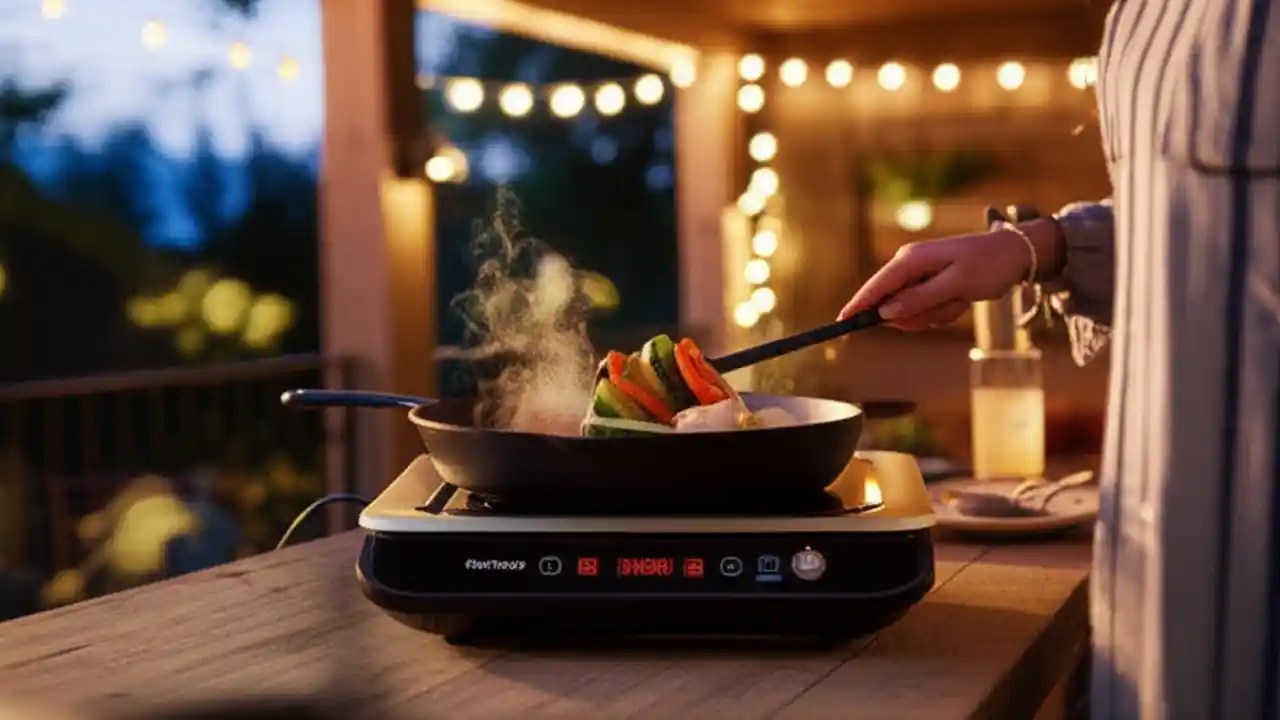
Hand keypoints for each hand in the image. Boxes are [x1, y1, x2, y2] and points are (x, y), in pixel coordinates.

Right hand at [839, 222, 1051, 330]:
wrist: (1017, 254)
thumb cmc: (989, 265)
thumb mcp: (956, 285)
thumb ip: (919, 299)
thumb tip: (886, 312)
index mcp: (912, 259)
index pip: (877, 286)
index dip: (860, 304)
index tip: (842, 322)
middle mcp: (911, 266)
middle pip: (894, 305)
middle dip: (919, 315)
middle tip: (949, 305)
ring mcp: (921, 276)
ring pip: (912, 312)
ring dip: (936, 314)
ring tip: (960, 298)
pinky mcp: (931, 285)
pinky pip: (927, 311)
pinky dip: (944, 311)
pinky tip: (962, 299)